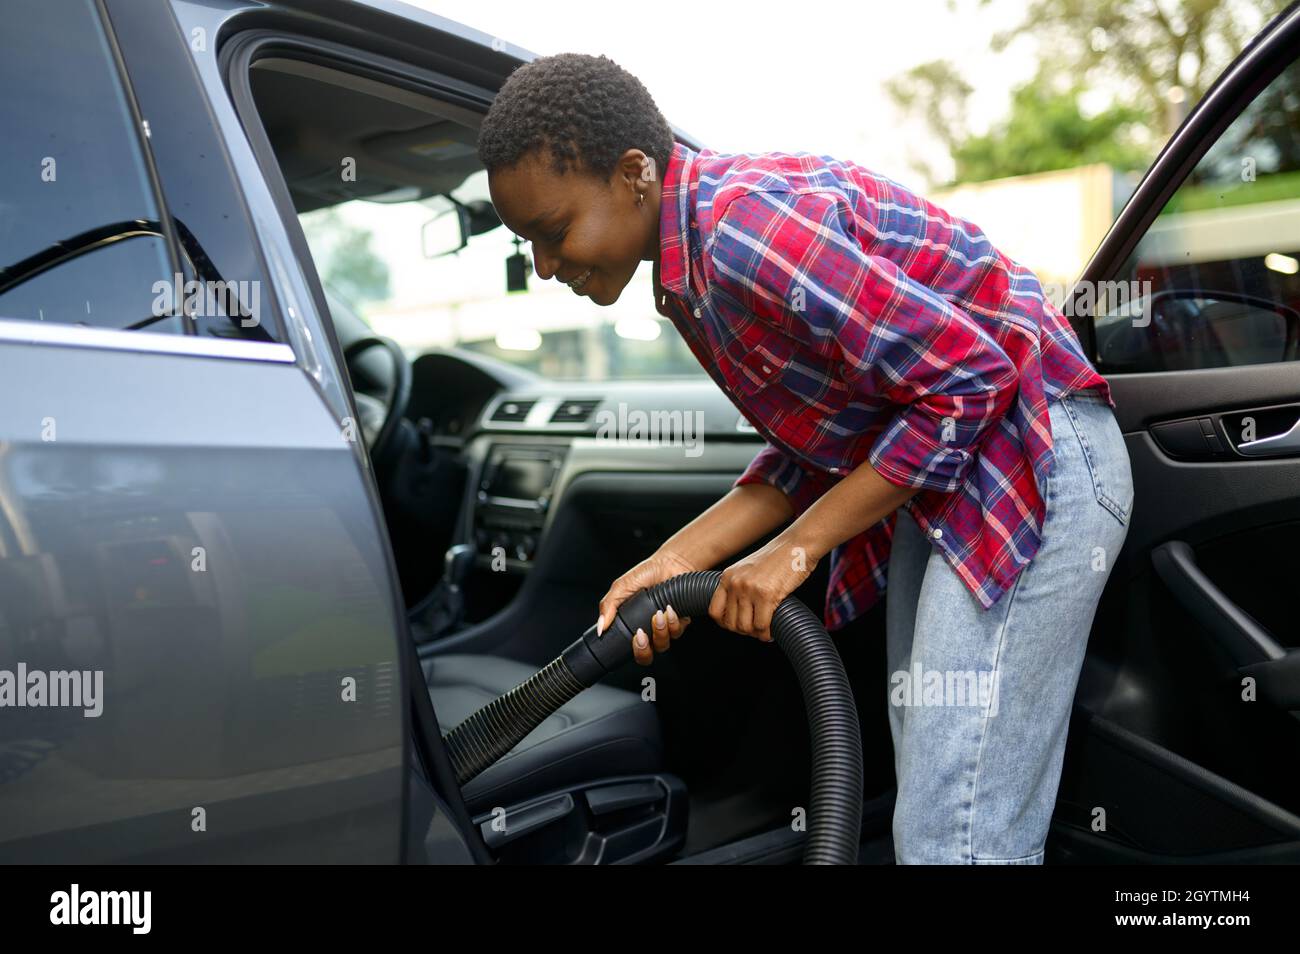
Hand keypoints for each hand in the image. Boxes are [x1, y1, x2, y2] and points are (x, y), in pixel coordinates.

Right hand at [596, 548, 695, 665]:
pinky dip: (672, 622)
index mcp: (633, 626)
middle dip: (643, 649)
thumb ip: (608, 606)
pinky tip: (669, 610)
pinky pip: (676, 632)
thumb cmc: (645, 574)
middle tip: (641, 635)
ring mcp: (665, 629)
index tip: (633, 637)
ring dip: (659, 631)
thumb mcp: (621, 587)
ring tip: (657, 615)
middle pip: (646, 656)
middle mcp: (649, 631)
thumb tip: (600, 628)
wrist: (669, 563)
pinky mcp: (679, 623)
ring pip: (662, 645)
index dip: (632, 650)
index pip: (631, 650)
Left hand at [710, 537, 818, 641]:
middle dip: (744, 631)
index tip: (738, 625)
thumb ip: (739, 587)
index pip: (714, 611)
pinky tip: (772, 632)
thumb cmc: (778, 559)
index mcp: (727, 577)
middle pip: (730, 623)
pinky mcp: (766, 595)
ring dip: (756, 634)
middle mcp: (735, 583)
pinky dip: (767, 634)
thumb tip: (738, 616)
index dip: (725, 624)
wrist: (797, 545)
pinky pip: (761, 625)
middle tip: (756, 630)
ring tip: (765, 631)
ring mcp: (749, 589)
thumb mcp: (749, 570)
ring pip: (745, 627)